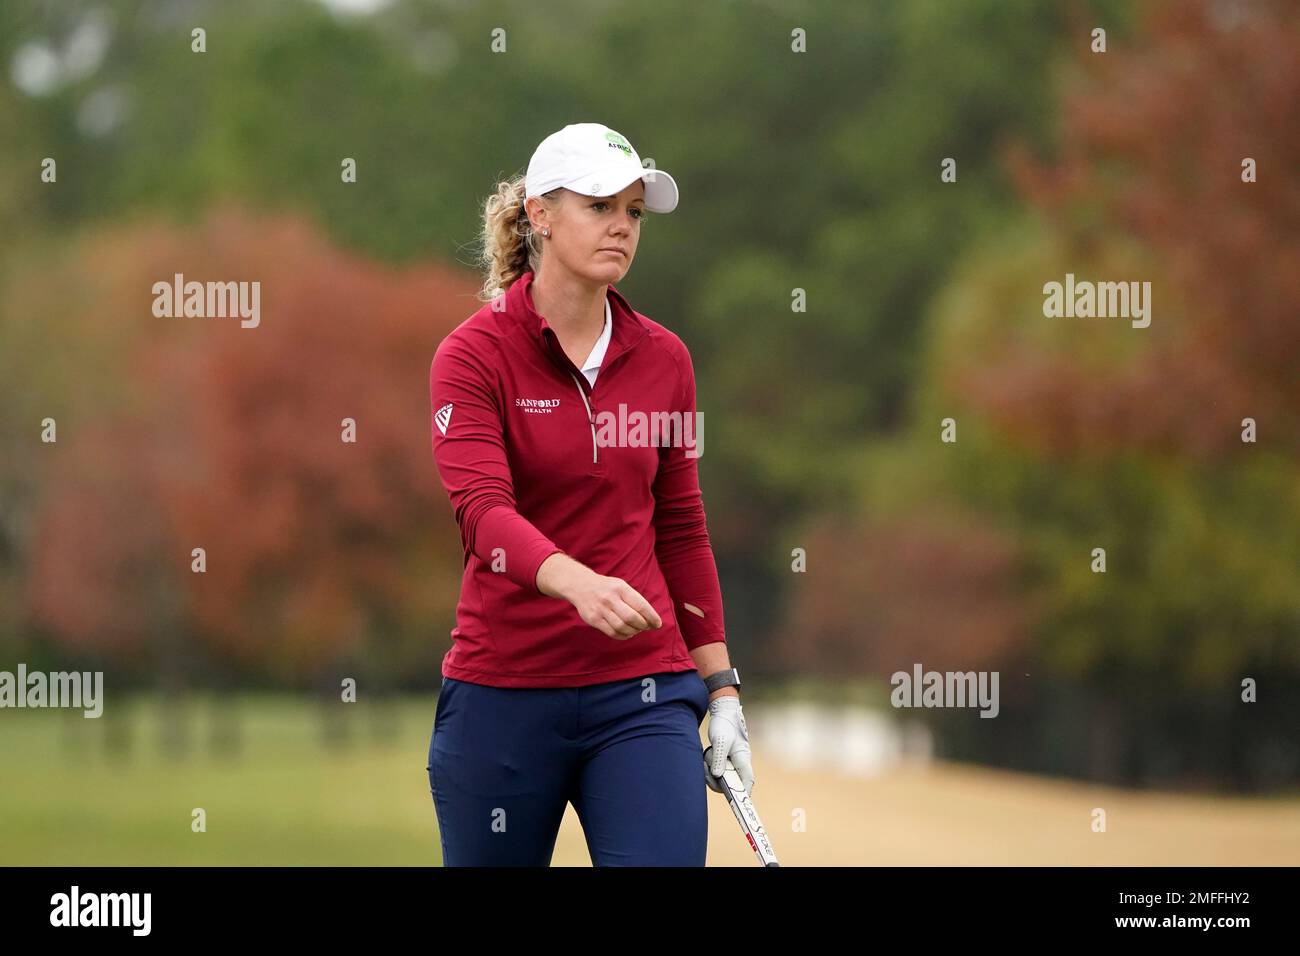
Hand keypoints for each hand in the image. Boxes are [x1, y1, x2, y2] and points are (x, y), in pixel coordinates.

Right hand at [537, 553, 662, 639]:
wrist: (581, 586)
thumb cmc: (607, 588)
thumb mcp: (621, 586)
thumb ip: (634, 599)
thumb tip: (650, 617)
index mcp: (620, 588)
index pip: (640, 605)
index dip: (651, 617)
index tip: (658, 624)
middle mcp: (610, 598)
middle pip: (632, 618)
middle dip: (643, 625)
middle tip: (647, 627)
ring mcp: (600, 609)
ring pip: (622, 627)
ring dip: (634, 631)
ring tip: (637, 630)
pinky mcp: (593, 620)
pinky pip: (612, 632)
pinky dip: (623, 636)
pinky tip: (628, 633)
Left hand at [702, 695, 754, 793]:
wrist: (722, 714)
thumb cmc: (724, 726)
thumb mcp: (721, 741)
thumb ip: (719, 758)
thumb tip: (717, 775)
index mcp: (742, 759)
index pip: (747, 782)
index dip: (743, 794)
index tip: (737, 803)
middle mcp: (738, 764)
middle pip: (731, 784)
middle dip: (717, 781)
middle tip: (707, 771)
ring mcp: (731, 764)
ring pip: (721, 779)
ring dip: (710, 774)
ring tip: (706, 760)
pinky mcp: (723, 762)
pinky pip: (715, 772)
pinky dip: (708, 769)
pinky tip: (704, 760)